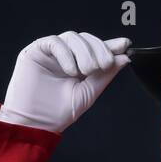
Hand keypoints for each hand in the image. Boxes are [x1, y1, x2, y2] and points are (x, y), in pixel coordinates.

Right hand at [0, 31, 130, 132]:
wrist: (34, 124)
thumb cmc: (57, 113)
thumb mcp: (88, 93)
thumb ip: (105, 75)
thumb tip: (124, 57)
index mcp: (78, 66)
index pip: (95, 49)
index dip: (110, 45)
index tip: (125, 45)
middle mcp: (65, 56)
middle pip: (86, 39)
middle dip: (99, 49)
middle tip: (104, 65)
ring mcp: (50, 53)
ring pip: (72, 37)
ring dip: (84, 52)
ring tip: (86, 71)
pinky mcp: (35, 52)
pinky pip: (54, 42)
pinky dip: (66, 54)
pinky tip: (71, 70)